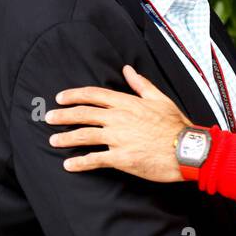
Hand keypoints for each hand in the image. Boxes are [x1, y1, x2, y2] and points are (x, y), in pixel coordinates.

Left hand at [47, 65, 189, 180]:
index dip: (74, 95)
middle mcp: (119, 118)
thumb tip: (128, 69)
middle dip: (63, 115)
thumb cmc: (176, 125)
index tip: (60, 98)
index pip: (94, 95)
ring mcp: (118, 138)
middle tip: (49, 118)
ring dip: (66, 138)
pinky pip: (95, 159)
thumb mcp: (160, 99)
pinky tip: (69, 165)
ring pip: (84, 135)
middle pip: (83, 114)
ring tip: (53, 141)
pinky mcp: (121, 158)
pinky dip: (80, 163)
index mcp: (127, 103)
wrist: (187, 149)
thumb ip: (140, 85)